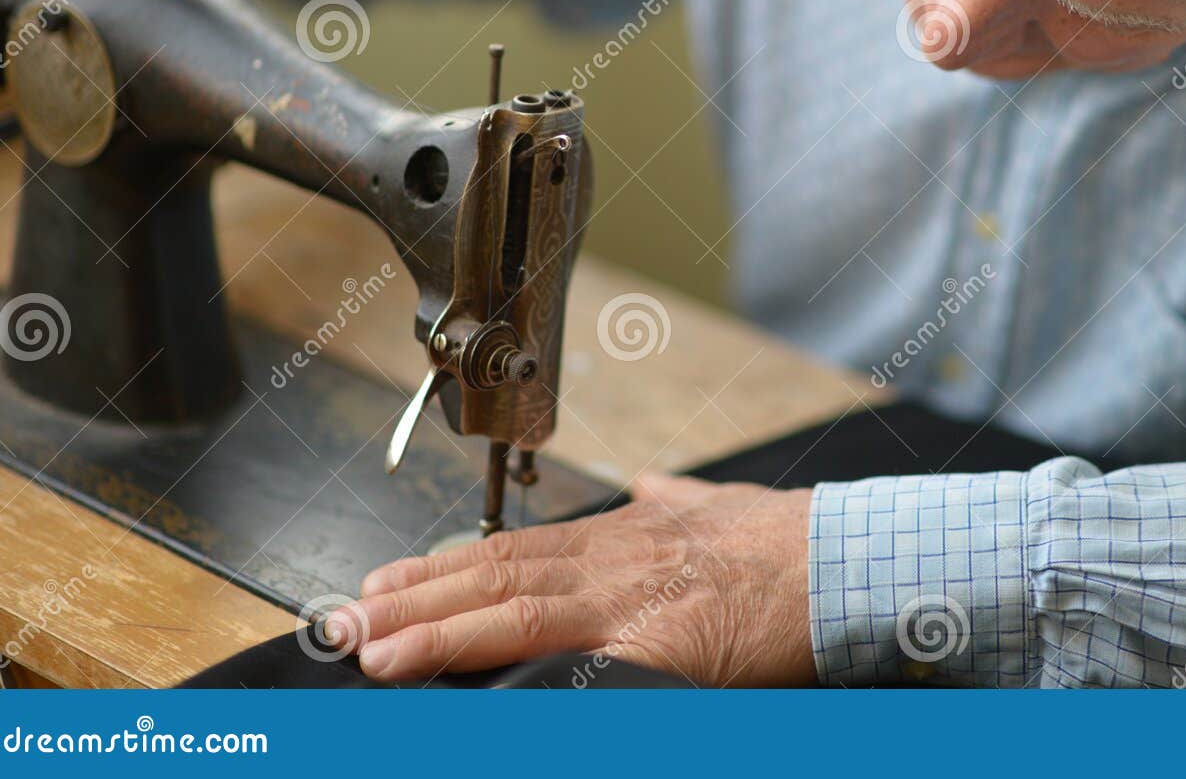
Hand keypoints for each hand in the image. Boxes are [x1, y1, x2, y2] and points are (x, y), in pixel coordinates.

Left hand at [331, 474, 816, 686]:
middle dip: (411, 602)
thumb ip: (672, 500)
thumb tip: (651, 487)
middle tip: (343, 621)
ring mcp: (631, 605)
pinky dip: (520, 679)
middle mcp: (613, 563)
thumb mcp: (718, 504)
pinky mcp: (660, 648)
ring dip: (437, 633)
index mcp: (622, 536)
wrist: (843, 561)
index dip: (437, 569)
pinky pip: (575, 671)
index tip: (382, 583)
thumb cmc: (786, 541)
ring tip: (375, 650)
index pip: (508, 552)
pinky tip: (475, 698)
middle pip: (493, 577)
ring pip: (514, 613)